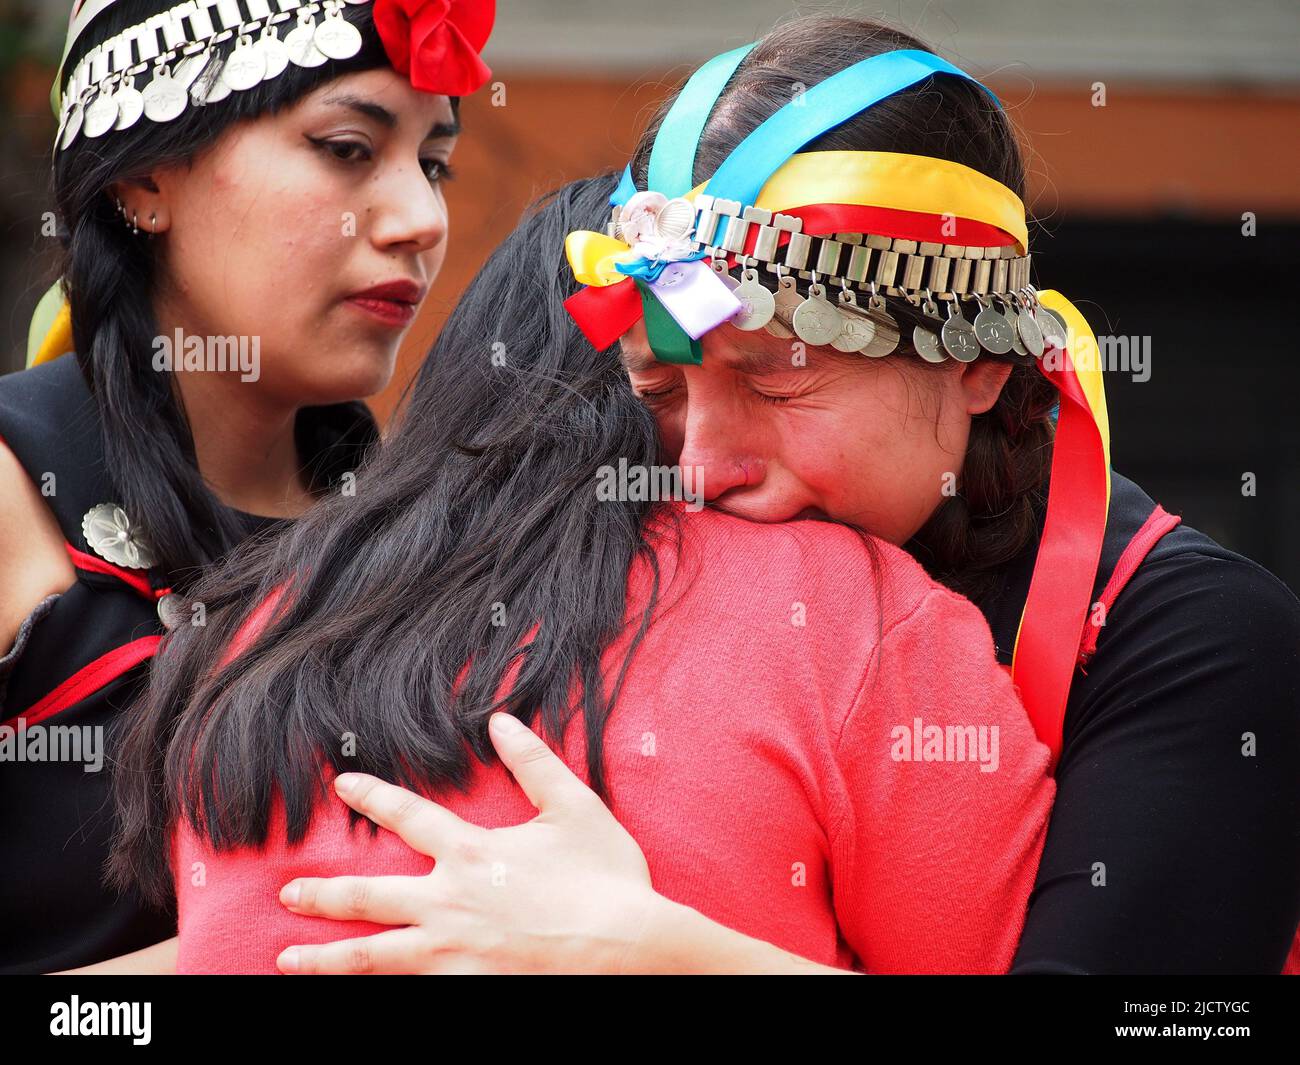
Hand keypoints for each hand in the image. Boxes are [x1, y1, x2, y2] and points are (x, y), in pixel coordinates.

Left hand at [276, 711, 663, 973]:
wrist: (628, 949)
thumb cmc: (605, 878)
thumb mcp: (574, 807)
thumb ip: (534, 762)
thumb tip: (501, 720)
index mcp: (471, 852)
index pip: (408, 815)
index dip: (371, 796)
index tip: (342, 785)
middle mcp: (449, 902)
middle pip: (367, 896)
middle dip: (321, 894)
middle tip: (288, 894)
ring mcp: (453, 952)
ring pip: (373, 955)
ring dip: (325, 956)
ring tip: (287, 959)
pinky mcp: (466, 987)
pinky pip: (410, 988)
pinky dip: (376, 988)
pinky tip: (356, 992)